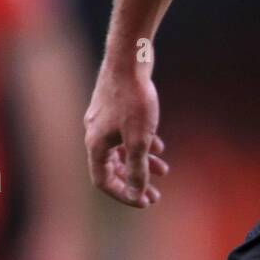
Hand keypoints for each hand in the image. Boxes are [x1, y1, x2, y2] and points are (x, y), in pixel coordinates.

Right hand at [83, 57, 169, 207]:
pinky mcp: (115, 106)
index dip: (124, 195)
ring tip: (164, 170)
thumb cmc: (133, 98)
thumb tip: (137, 195)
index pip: (104, 181)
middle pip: (113, 168)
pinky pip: (126, 133)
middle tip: (155, 195)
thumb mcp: (139, 139)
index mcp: (94, 145)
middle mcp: (94, 133)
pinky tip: (159, 146)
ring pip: (121, 149)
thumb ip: (137, 169)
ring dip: (141, 162)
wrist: (129, 57)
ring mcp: (103, 119)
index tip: (145, 202)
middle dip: (135, 182)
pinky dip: (141, 142)